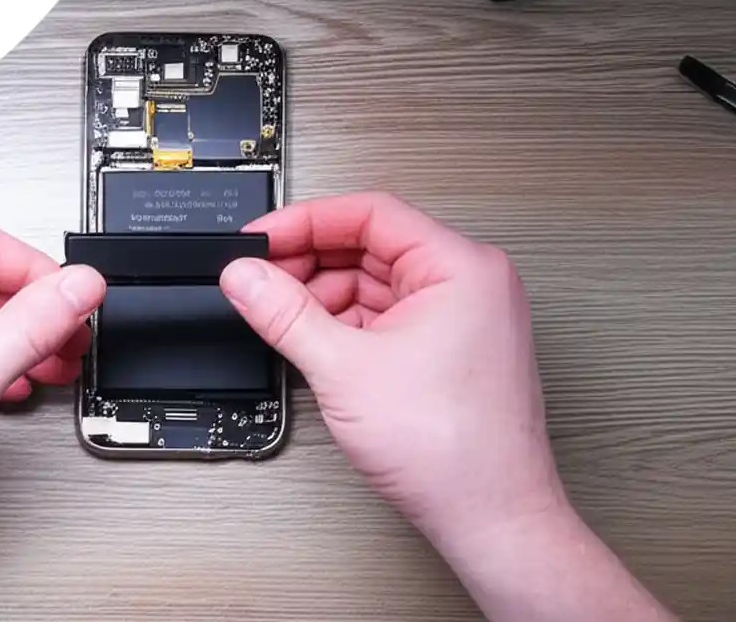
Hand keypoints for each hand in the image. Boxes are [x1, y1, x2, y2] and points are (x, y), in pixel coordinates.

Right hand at [220, 193, 673, 621]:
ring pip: (373, 286)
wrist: (491, 520)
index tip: (261, 238)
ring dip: (322, 299)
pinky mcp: (447, 351)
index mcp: (460, 268)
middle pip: (370, 249)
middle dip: (309, 264)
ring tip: (277, 318)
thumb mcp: (343, 367)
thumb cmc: (452, 450)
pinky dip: (344, 327)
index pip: (370, 214)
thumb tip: (245, 276)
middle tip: (257, 280)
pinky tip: (311, 341)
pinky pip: (385, 318)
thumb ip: (283, 313)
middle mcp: (468, 285)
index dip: (306, 221)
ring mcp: (460, 319)